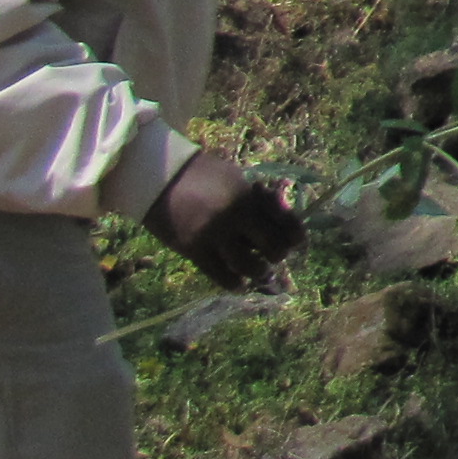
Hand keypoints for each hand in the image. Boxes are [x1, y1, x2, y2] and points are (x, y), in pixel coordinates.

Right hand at [146, 146, 302, 291]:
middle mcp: (237, 217)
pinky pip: (219, 275)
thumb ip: (256, 199)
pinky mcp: (193, 250)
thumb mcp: (236, 179)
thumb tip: (279, 218)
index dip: (296, 235)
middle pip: (273, 246)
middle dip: (278, 254)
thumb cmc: (202, 174)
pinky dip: (234, 283)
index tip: (298, 241)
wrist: (159, 177)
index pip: (286, 221)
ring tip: (259, 271)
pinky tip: (239, 284)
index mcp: (250, 196)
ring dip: (258, 271)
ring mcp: (214, 235)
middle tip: (275, 255)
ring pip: (248, 265)